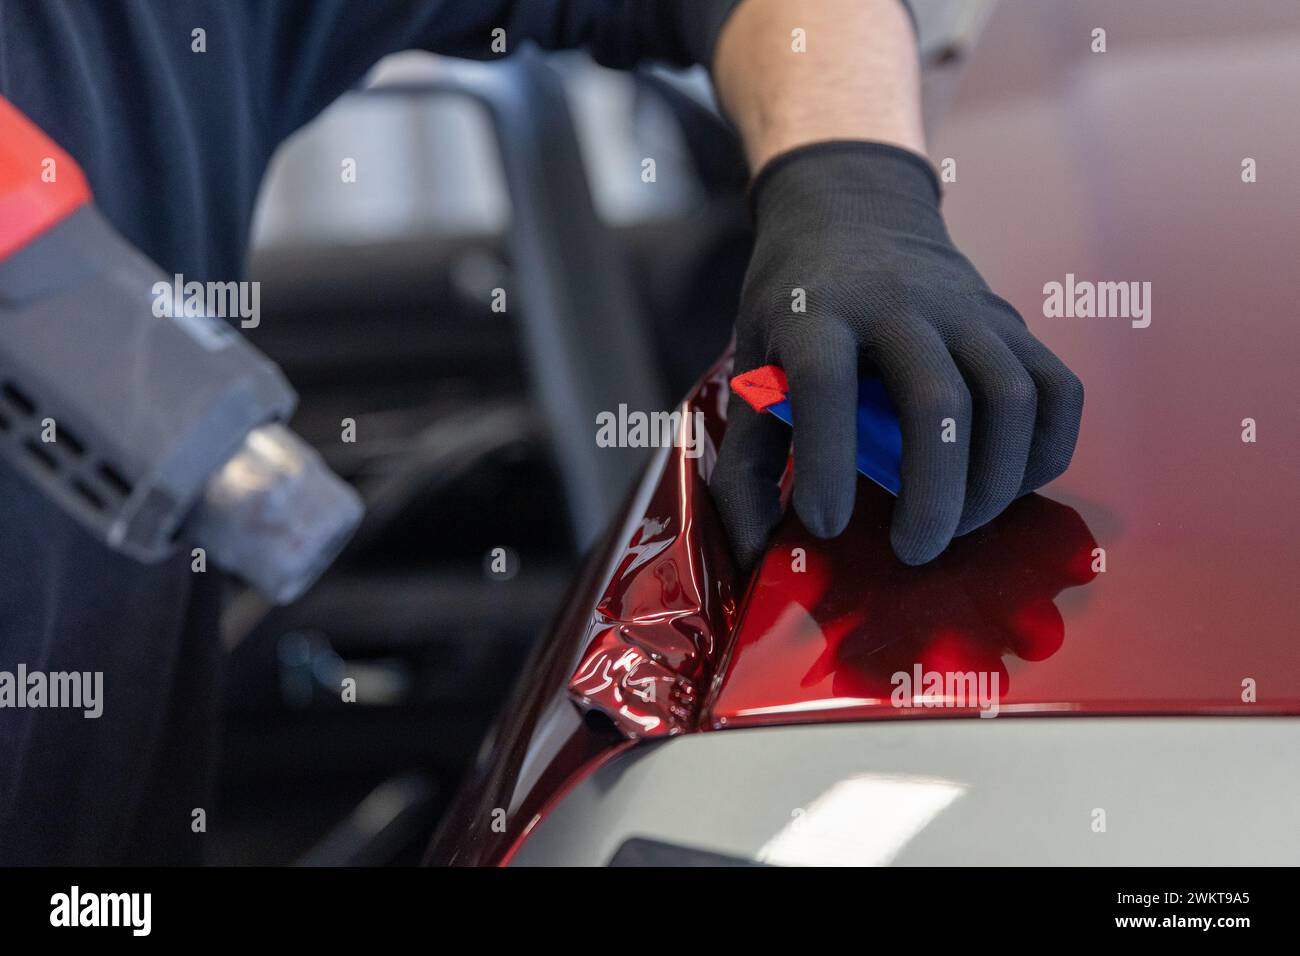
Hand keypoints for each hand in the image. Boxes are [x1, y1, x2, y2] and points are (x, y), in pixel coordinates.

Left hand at [710, 141, 1083, 569]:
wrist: (851, 209)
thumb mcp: (751, 365)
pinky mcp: (1012, 319)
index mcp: (817, 313)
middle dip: (934, 495)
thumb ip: (748, 459)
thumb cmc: (795, 303)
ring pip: (1011, 400)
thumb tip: (751, 547)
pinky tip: (1007, 486)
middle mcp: (898, 304)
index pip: (827, 384)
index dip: (828, 464)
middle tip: (913, 551)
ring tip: (959, 525)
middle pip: (938, 405)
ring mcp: (966, 308)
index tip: (827, 525)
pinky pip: (1057, 390)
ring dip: (994, 484)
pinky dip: (1044, 452)